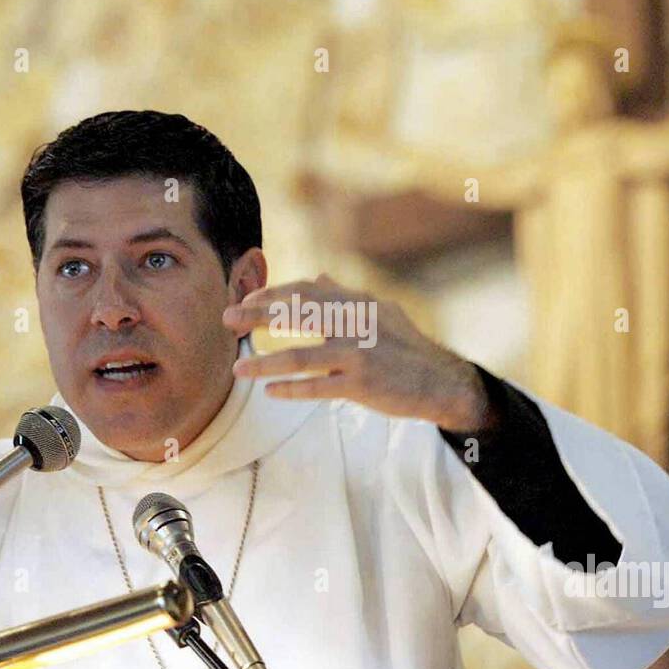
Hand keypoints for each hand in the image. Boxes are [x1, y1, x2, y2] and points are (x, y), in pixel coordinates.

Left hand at [221, 275, 491, 431]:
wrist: (441, 381)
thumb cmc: (405, 347)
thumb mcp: (379, 313)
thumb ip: (345, 297)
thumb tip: (318, 277)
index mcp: (357, 303)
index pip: (306, 290)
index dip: (273, 294)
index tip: (247, 302)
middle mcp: (355, 323)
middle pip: (298, 314)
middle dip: (259, 316)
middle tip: (227, 319)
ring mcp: (358, 354)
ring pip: (301, 357)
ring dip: (266, 362)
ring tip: (238, 369)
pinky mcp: (363, 384)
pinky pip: (319, 387)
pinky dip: (293, 389)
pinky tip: (270, 391)